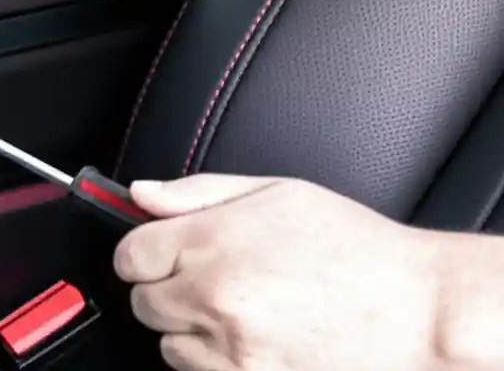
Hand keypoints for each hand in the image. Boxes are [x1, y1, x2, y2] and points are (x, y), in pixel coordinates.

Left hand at [114, 175, 439, 370]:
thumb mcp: (275, 192)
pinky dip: (214, 360)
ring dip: (190, 329)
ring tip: (240, 309)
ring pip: (168, 344)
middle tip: (210, 278)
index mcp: (212, 242)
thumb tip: (140, 196)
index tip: (160, 252)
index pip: (129, 255)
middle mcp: (212, 297)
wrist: (417, 310)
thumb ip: (196, 193)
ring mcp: (229, 347)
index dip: (143, 252)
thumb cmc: (354, 247)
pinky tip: (251, 337)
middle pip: (143, 302)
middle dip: (167, 289)